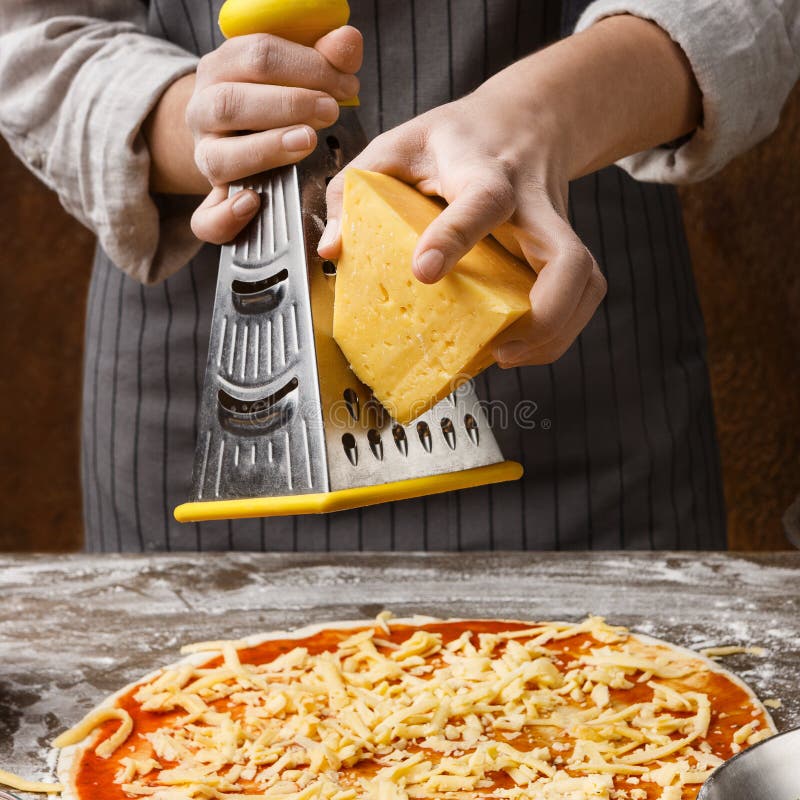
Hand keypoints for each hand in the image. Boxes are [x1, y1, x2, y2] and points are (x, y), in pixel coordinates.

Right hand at [185, 26, 361, 243]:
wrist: (234, 136)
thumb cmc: (274, 101)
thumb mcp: (296, 72)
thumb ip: (324, 57)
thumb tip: (348, 41)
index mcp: (223, 68)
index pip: (258, 55)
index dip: (308, 67)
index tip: (347, 86)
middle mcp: (204, 110)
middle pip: (231, 102)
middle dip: (288, 104)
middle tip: (330, 111)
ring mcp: (205, 156)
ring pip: (219, 157)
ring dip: (267, 149)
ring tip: (307, 141)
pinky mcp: (213, 198)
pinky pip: (206, 217)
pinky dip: (228, 215)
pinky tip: (255, 203)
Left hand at [320, 14, 699, 367]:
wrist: (523, 120)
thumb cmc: (454, 139)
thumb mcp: (396, 146)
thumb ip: (355, 190)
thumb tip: (333, 249)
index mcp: (482, 171)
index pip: (481, 202)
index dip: (454, 237)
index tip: (424, 270)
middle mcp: (530, 202)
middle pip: (566, 258)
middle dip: (545, 313)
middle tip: (500, 347)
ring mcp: (554, 226)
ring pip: (585, 282)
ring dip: (556, 332)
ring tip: (507, 353)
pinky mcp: (564, 248)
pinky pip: (582, 293)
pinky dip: (560, 329)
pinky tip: (520, 342)